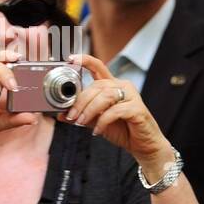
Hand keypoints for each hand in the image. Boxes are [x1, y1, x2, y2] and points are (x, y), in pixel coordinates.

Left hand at [63, 54, 171, 173]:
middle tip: (72, 116)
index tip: (70, 59)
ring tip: (82, 122)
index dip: (85, 60)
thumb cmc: (123, 130)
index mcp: (113, 85)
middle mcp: (123, 86)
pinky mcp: (137, 109)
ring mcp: (132, 96)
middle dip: (80, 101)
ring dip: (89, 110)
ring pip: (105, 96)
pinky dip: (103, 121)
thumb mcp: (97, 121)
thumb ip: (82, 115)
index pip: (98, 67)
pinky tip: (97, 130)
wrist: (143, 145)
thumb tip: (61, 114)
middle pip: (97, 85)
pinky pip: (115, 111)